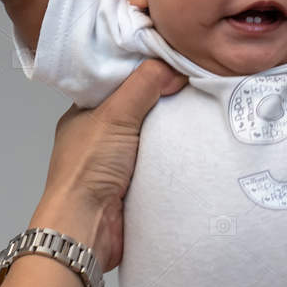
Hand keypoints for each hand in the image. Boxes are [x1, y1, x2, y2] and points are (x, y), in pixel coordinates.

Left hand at [31, 61, 187, 269]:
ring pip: (152, 137)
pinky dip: (175, 158)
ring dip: (172, 132)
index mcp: (86, 114)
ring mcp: (118, 162)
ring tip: (200, 111)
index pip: (118, 82)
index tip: (172, 60)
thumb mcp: (115, 115)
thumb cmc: (86, 171)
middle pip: (139, 109)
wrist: (88, 226)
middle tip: (192, 85)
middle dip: (163, 100)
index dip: (143, 70)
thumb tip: (171, 67)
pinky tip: (194, 146)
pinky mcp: (135, 185)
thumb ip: (142, 85)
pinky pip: (161, 164)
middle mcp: (101, 136)